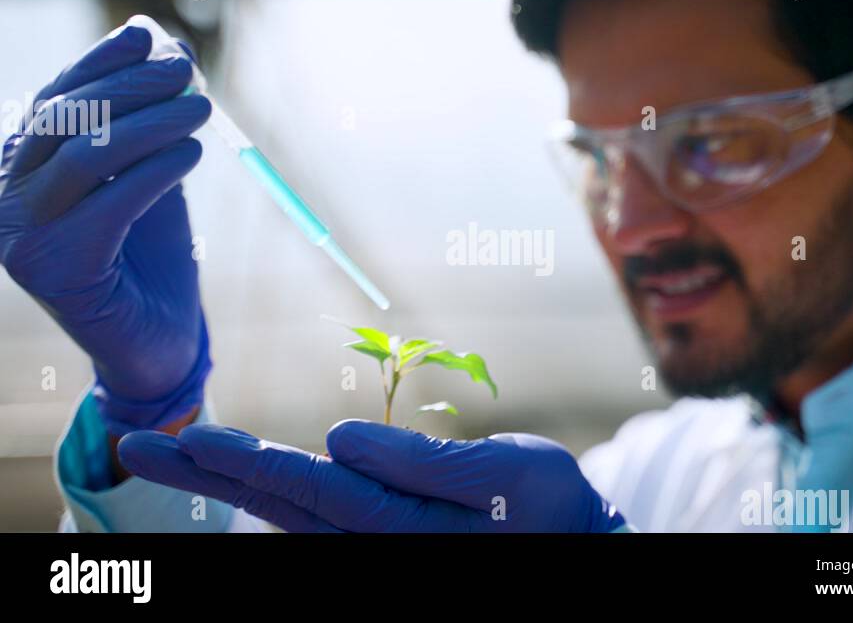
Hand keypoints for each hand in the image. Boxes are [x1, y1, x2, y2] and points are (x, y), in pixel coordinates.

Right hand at [0, 24, 211, 434]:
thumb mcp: (153, 177)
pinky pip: (108, 207)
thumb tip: (168, 43)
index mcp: (23, 170)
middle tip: (190, 74)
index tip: (149, 39)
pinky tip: (191, 154)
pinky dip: (155, 173)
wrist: (156, 340)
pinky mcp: (54, 271)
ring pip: (85, 157)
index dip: (100, 63)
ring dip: (150, 124)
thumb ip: (153, 120)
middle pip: (65, 120)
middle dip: (132, 87)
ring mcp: (22, 237)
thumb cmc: (151, 257)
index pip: (56, 100)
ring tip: (203, 110)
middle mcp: (8, 199)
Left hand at [117, 420, 627, 532]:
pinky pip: (313, 522)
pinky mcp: (386, 541)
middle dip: (207, 476)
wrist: (578, 543)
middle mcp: (374, 546)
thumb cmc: (550, 506)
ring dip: (229, 483)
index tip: (182, 439)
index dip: (240, 462)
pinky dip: (271, 498)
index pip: (302, 491)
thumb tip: (339, 441)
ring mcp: (375, 548)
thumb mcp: (507, 475)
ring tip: (177, 455)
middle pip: (273, 506)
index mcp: (399, 526)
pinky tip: (245, 480)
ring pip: (285, 516)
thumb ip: (422, 466)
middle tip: (138, 448)